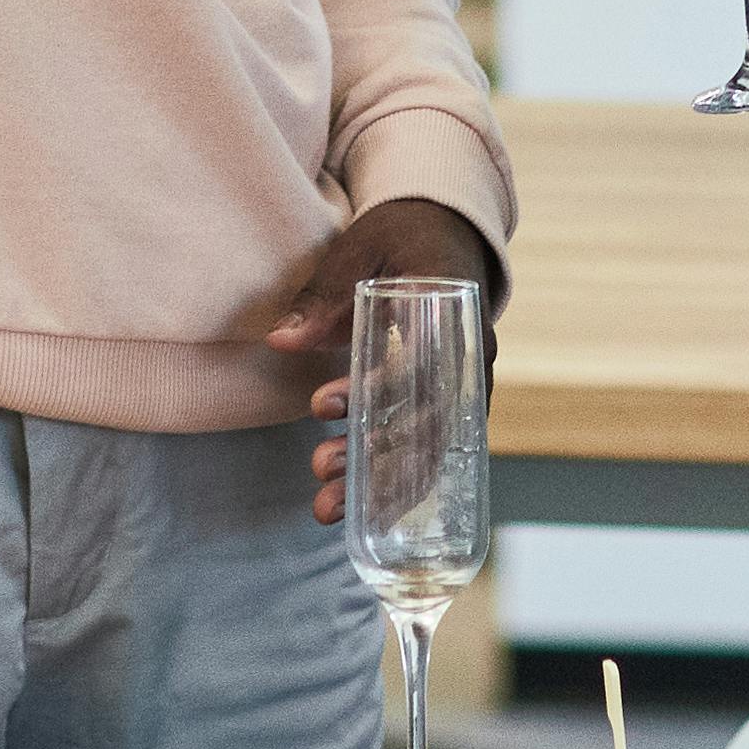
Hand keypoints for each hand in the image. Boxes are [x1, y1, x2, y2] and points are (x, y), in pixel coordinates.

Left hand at [277, 196, 499, 523]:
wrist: (448, 235)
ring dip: (383, 483)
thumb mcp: (358, 252)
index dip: (374, 387)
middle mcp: (468, 352)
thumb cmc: (398, 238)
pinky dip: (401, 484)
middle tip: (320, 467)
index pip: (419, 358)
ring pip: (432, 446)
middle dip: (375, 452)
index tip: (323, 406)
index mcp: (450, 305)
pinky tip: (361, 513)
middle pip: (430, 417)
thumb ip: (323, 298)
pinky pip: (436, 451)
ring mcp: (468, 382)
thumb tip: (280, 342)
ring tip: (326, 506)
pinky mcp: (457, 404)